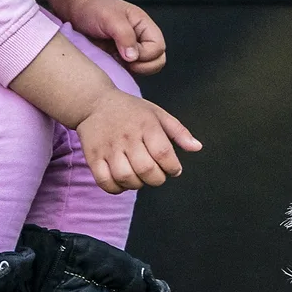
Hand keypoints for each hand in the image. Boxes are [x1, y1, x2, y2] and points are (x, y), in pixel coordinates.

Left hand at [67, 0, 167, 74]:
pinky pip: (128, 72)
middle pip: (157, 62)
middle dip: (141, 66)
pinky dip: (120, 72)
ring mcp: (131, 51)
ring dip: (130, 70)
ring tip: (113, 58)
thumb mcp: (109, 18)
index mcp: (145, 27)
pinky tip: (108, 62)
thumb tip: (133, 57)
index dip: (145, 55)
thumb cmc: (94, 8)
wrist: (76, 8)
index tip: (124, 52)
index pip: (158, 49)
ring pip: (143, 69)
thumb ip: (124, 35)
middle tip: (120, 58)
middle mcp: (142, 40)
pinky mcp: (120, 59)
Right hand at [75, 91, 200, 193]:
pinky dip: (116, 188)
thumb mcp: (157, 114)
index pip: (163, 153)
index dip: (172, 167)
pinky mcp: (93, 156)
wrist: (93, 103)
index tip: (173, 169)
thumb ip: (179, 132)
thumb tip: (197, 148)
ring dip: (137, 184)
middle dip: (157, 179)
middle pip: (145, 169)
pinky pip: (105, 182)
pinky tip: (123, 181)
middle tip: (157, 174)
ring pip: (125, 178)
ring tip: (140, 177)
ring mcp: (108, 147)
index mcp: (146, 124)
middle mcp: (127, 136)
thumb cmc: (131, 111)